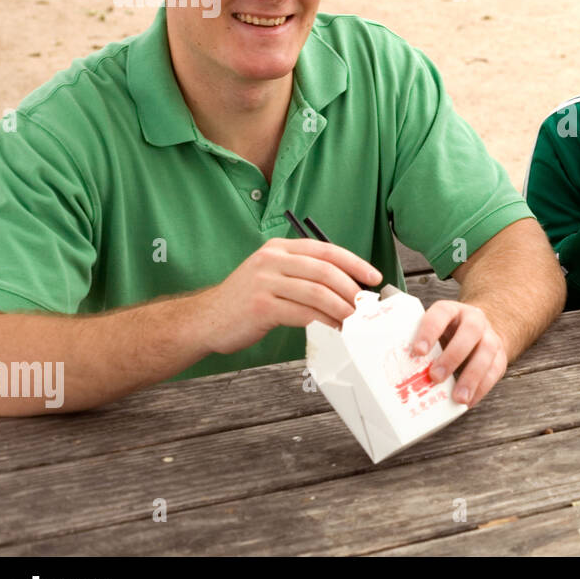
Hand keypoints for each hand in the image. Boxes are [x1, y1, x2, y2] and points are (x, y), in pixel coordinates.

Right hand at [196, 238, 383, 354]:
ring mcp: (264, 281)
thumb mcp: (273, 275)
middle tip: (368, 307)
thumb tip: (349, 287)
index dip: (354, 263)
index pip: (326, 250)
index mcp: (280, 248)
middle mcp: (272, 259)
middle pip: (325, 270)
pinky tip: (335, 330)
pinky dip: (325, 323)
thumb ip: (304, 275)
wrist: (205, 320)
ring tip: (356, 321)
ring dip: (342, 309)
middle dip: (352, 289)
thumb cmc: (246, 301)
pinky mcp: (260, 305)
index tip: (374, 277)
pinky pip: (303, 313)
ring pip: (317, 292)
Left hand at [409, 300, 507, 407]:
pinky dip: (481, 388)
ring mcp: (490, 337)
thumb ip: (420, 343)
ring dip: (471, 377)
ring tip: (457, 397)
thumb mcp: (434, 330)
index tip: (417, 351)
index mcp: (452, 311)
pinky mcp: (500, 356)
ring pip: (486, 353)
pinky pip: (494, 371)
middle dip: (452, 356)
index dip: (429, 331)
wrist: (479, 331)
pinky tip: (468, 401)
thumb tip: (393, 369)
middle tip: (435, 376)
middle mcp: (474, 320)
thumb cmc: (447, 335)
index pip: (441, 314)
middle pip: (469, 332)